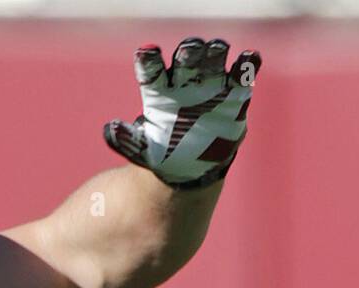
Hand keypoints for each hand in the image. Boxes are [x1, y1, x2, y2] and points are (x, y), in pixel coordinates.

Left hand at [104, 38, 260, 188]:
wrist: (191, 166)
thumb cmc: (163, 153)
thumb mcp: (142, 152)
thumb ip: (127, 141)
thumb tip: (110, 128)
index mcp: (158, 91)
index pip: (152, 70)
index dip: (149, 60)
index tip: (146, 52)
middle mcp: (184, 80)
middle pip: (187, 57)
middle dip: (188, 52)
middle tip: (189, 51)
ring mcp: (211, 83)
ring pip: (214, 58)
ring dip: (215, 52)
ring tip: (216, 50)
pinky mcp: (235, 92)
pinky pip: (244, 72)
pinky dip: (247, 63)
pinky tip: (249, 58)